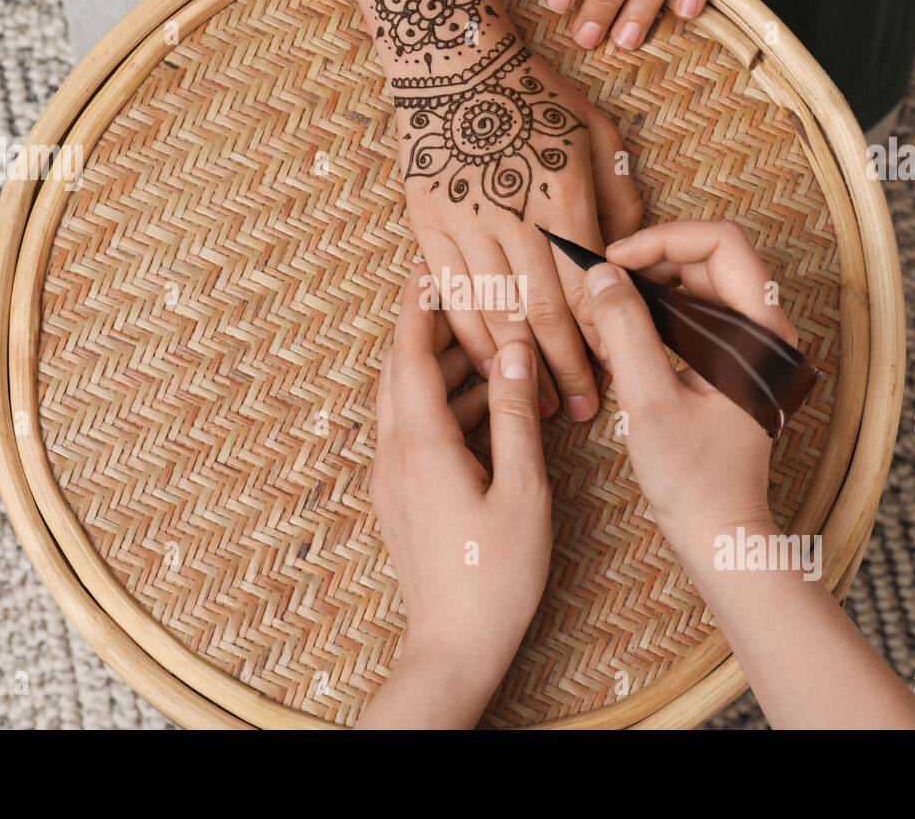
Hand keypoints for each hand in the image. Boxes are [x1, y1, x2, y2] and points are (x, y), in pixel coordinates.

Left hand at [358, 267, 551, 727]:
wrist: (452, 646)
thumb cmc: (495, 575)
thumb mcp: (522, 491)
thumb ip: (516, 417)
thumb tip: (513, 354)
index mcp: (421, 446)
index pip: (407, 355)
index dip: (417, 308)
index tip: (427, 267)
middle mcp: (395, 454)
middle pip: (399, 372)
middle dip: (427, 330)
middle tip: (464, 298)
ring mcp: (392, 478)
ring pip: (406, 403)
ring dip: (441, 372)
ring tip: (491, 354)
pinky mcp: (400, 498)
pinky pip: (414, 432)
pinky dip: (443, 408)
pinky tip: (487, 409)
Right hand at [395, 37, 640, 420]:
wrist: (450, 64)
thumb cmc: (533, 95)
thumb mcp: (596, 130)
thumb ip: (620, 197)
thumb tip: (631, 259)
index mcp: (563, 194)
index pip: (588, 285)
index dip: (602, 337)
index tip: (615, 373)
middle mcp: (514, 216)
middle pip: (546, 312)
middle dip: (569, 369)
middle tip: (585, 412)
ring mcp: (466, 224)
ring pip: (498, 313)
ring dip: (523, 366)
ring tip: (544, 405)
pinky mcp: (428, 227)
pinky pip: (452, 296)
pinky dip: (472, 339)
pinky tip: (492, 369)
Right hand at [578, 220, 793, 569]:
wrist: (718, 533)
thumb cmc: (692, 478)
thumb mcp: (649, 401)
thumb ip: (625, 331)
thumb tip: (602, 275)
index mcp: (762, 331)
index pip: (721, 243)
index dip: (663, 240)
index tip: (614, 260)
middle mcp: (766, 331)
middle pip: (710, 258)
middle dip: (653, 260)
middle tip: (604, 281)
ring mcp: (751, 347)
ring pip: (700, 285)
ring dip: (653, 287)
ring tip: (608, 309)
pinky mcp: (732, 364)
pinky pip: (695, 315)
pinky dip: (658, 314)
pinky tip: (623, 336)